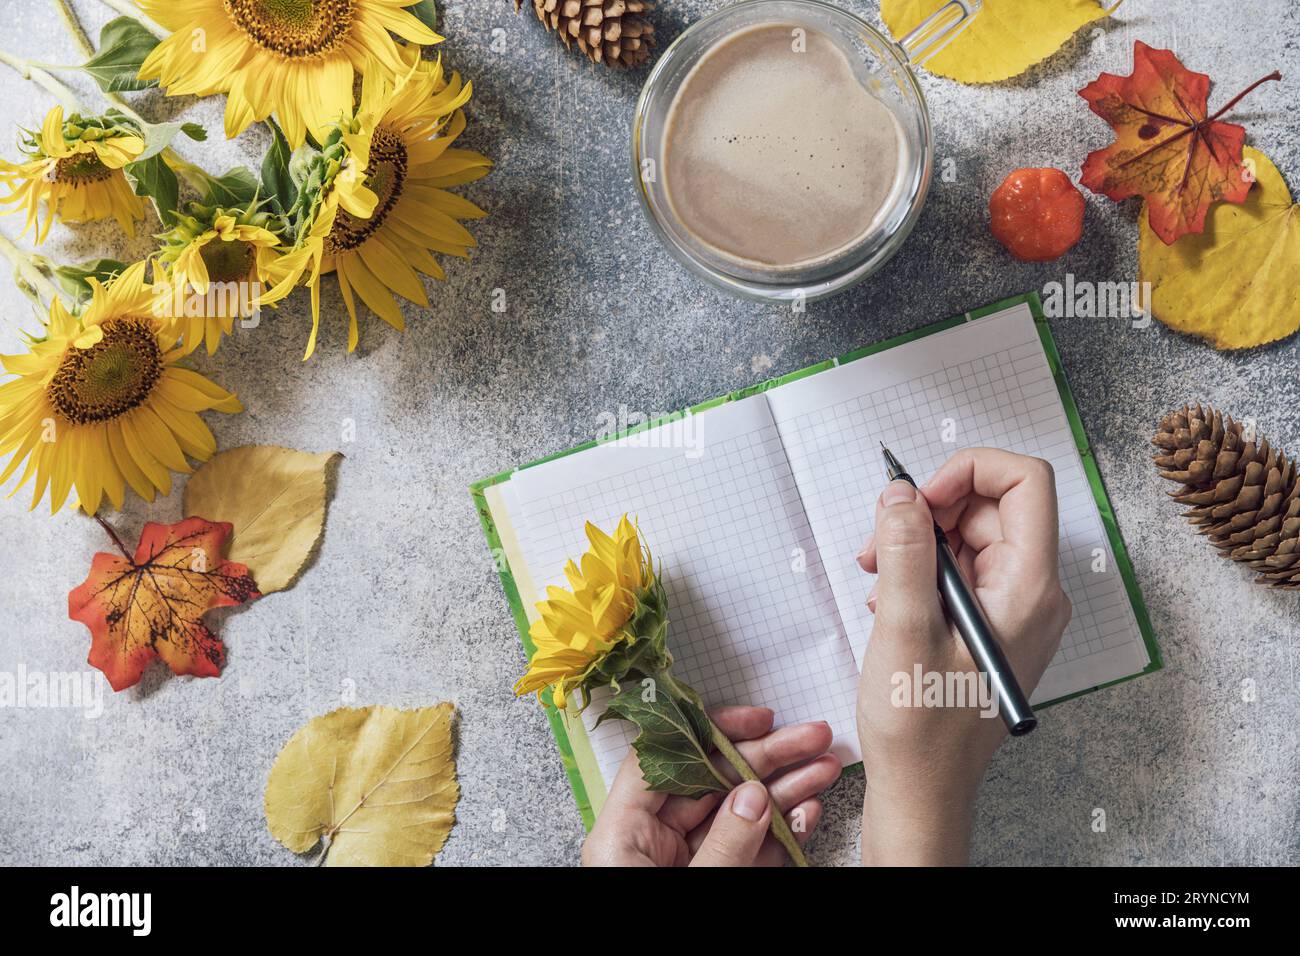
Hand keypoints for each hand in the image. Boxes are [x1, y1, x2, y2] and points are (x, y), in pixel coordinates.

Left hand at [581, 706, 838, 865]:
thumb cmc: (650, 935)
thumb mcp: (689, 888)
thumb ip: (723, 846)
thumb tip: (753, 796)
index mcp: (623, 834)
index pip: (663, 760)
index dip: (711, 732)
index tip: (759, 718)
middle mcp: (652, 843)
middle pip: (712, 781)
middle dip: (768, 758)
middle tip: (814, 737)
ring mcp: (687, 864)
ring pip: (739, 813)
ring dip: (786, 790)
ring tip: (827, 767)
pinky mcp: (719, 882)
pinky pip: (751, 849)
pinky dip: (782, 830)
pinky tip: (809, 811)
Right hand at [855, 448, 1070, 864]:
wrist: (923, 790)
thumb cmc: (921, 728)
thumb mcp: (904, 628)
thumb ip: (906, 551)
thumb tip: (902, 491)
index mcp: (1029, 589)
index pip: (1024, 482)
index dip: (968, 471)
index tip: (918, 499)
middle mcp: (1033, 594)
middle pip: (991, 507)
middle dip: (930, 511)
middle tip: (878, 545)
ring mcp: (1014, 610)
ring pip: (970, 538)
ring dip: (918, 544)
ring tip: (876, 579)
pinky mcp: (990, 625)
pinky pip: (961, 571)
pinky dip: (921, 572)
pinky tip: (888, 602)